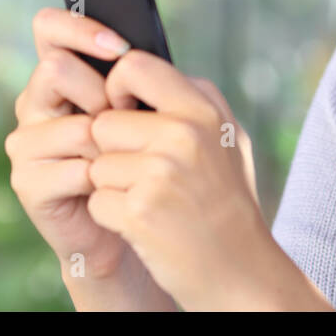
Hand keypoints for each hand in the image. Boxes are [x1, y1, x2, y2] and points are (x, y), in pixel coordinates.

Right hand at [5, 7, 151, 281]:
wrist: (129, 220)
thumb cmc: (138, 156)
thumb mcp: (138, 108)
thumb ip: (131, 77)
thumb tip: (138, 54)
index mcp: (58, 76)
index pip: (49, 28)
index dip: (80, 29)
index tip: (120, 47)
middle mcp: (34, 103)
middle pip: (55, 68)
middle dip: (101, 92)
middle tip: (122, 118)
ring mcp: (25, 143)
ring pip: (74, 125)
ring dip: (110, 145)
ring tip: (122, 160)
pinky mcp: (27, 182)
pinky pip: (74, 169)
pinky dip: (104, 179)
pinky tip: (110, 186)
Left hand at [84, 48, 271, 309]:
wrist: (240, 269)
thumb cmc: (225, 199)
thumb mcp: (225, 136)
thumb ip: (186, 100)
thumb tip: (134, 67)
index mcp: (203, 109)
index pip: (133, 65)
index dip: (116, 87)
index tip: (124, 111)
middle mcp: (184, 135)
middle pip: (102, 122)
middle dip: (111, 150)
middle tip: (142, 173)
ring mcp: (161, 173)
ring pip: (96, 164)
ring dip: (112, 186)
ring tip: (149, 200)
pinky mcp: (140, 211)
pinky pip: (96, 200)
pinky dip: (111, 216)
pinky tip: (143, 223)